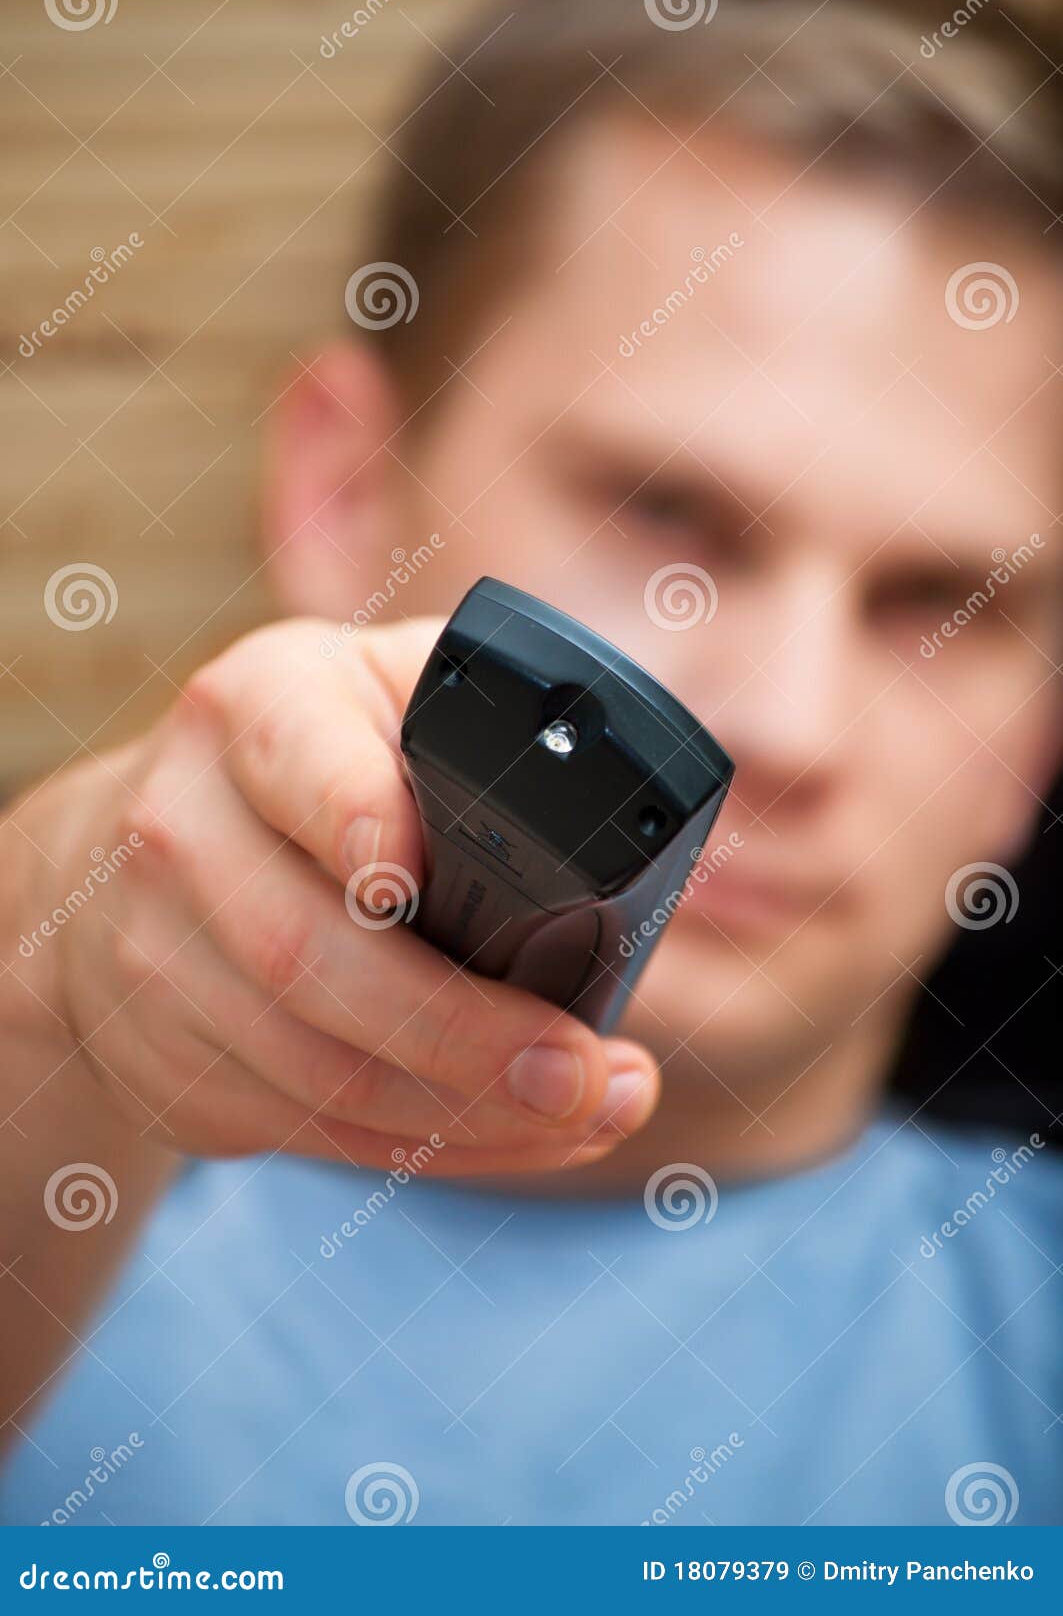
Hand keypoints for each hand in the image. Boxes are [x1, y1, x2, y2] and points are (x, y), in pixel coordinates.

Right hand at [54, 618, 659, 1175]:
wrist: (134, 856)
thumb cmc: (311, 762)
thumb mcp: (381, 694)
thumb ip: (480, 723)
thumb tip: (655, 832)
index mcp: (258, 708)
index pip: (302, 764)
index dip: (360, 824)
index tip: (413, 887)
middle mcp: (183, 826)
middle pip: (311, 957)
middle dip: (464, 1034)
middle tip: (586, 1073)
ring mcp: (153, 954)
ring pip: (314, 1069)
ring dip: (467, 1114)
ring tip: (591, 1110)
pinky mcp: (161, 1059)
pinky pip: (303, 1128)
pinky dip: (424, 1147)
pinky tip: (514, 1136)